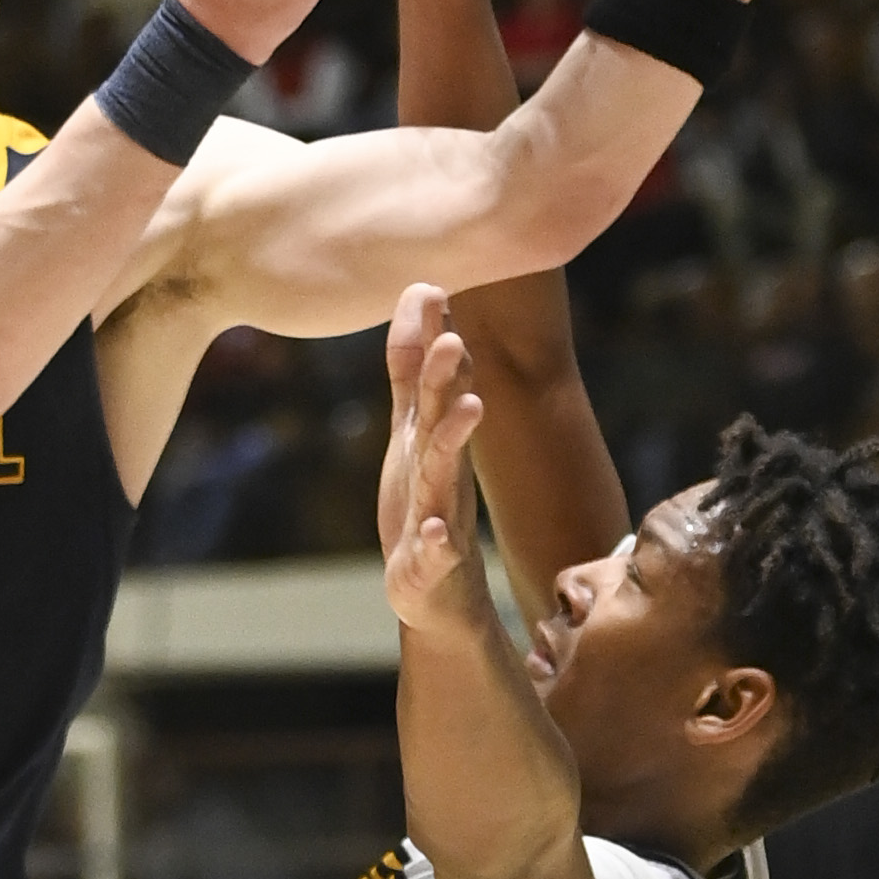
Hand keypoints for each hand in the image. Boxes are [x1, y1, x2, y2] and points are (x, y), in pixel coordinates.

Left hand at [379, 284, 492, 631]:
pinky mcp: (432, 562)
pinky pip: (436, 552)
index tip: (431, 288)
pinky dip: (435, 543)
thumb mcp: (410, 433)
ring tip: (468, 408)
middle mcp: (443, 469)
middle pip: (443, 417)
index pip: (437, 382)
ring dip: (454, 441)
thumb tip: (420, 297)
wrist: (436, 591)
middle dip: (447, 378)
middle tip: (452, 336)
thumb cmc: (424, 500)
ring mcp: (441, 514)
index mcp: (433, 438)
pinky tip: (433, 534)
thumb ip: (410, 371)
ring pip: (446, 475)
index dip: (433, 338)